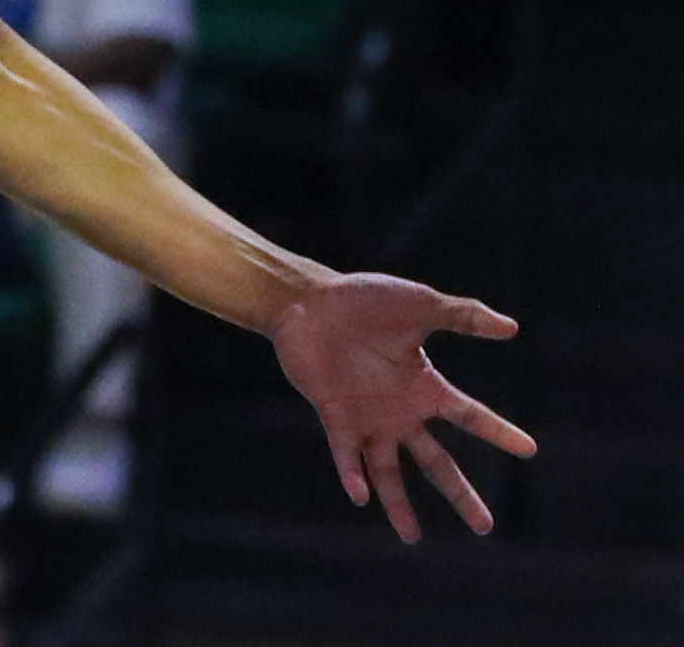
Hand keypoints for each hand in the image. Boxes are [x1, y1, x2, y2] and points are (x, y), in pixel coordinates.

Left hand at [272, 272, 532, 540]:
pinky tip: (360, 495)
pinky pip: (345, 453)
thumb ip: (462, 315)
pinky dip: (352, 474)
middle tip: (485, 528)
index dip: (498, 431)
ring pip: (388, 472)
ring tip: (411, 537)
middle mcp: (399, 411)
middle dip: (460, 494)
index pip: (470, 415)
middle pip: (437, 462)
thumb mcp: (419, 303)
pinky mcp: (335, 416)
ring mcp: (367, 418)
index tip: (530, 450)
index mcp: (423, 386)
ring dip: (397, 504)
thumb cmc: (362, 299)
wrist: (306, 299)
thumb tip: (511, 327)